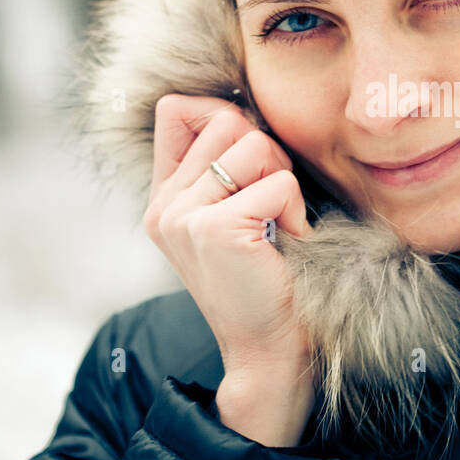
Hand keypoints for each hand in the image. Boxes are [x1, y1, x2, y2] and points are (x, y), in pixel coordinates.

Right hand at [143, 95, 316, 442]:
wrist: (267, 350)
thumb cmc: (266, 279)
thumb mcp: (237, 217)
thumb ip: (227, 168)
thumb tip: (246, 109)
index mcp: (164, 198)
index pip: (177, 109)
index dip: (222, 114)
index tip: (252, 158)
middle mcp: (164, 205)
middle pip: (224, 118)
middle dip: (267, 150)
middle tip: (275, 199)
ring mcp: (182, 215)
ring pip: (252, 142)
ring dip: (283, 177)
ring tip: (279, 220)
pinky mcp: (213, 228)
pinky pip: (277, 182)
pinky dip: (296, 208)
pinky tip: (287, 241)